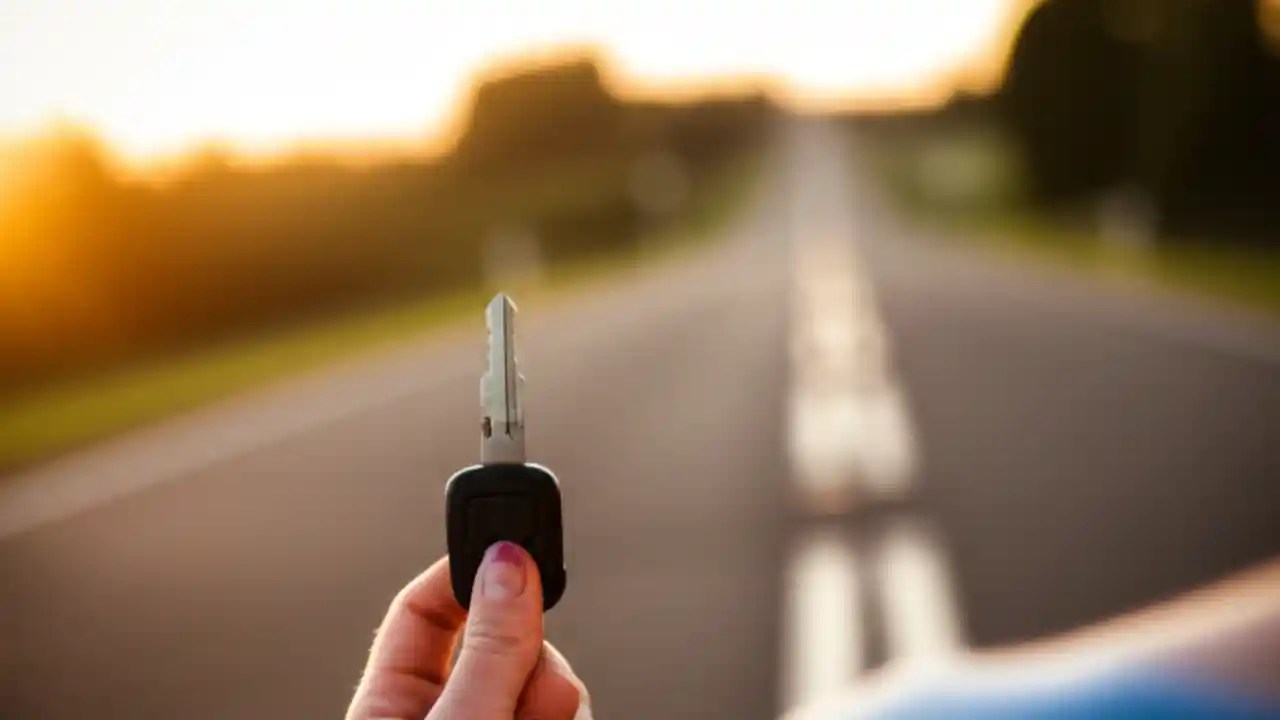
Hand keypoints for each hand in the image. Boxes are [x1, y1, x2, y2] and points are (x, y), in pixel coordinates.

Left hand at [347, 543, 588, 719]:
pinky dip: (570, 718)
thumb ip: (488, 651)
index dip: (466, 572)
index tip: (510, 547)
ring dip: (554, 698)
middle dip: (531, 655)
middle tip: (533, 677)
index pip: (423, 610)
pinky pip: (568, 710)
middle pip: (502, 641)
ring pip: (545, 680)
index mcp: (389, 707)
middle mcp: (444, 718)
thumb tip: (508, 566)